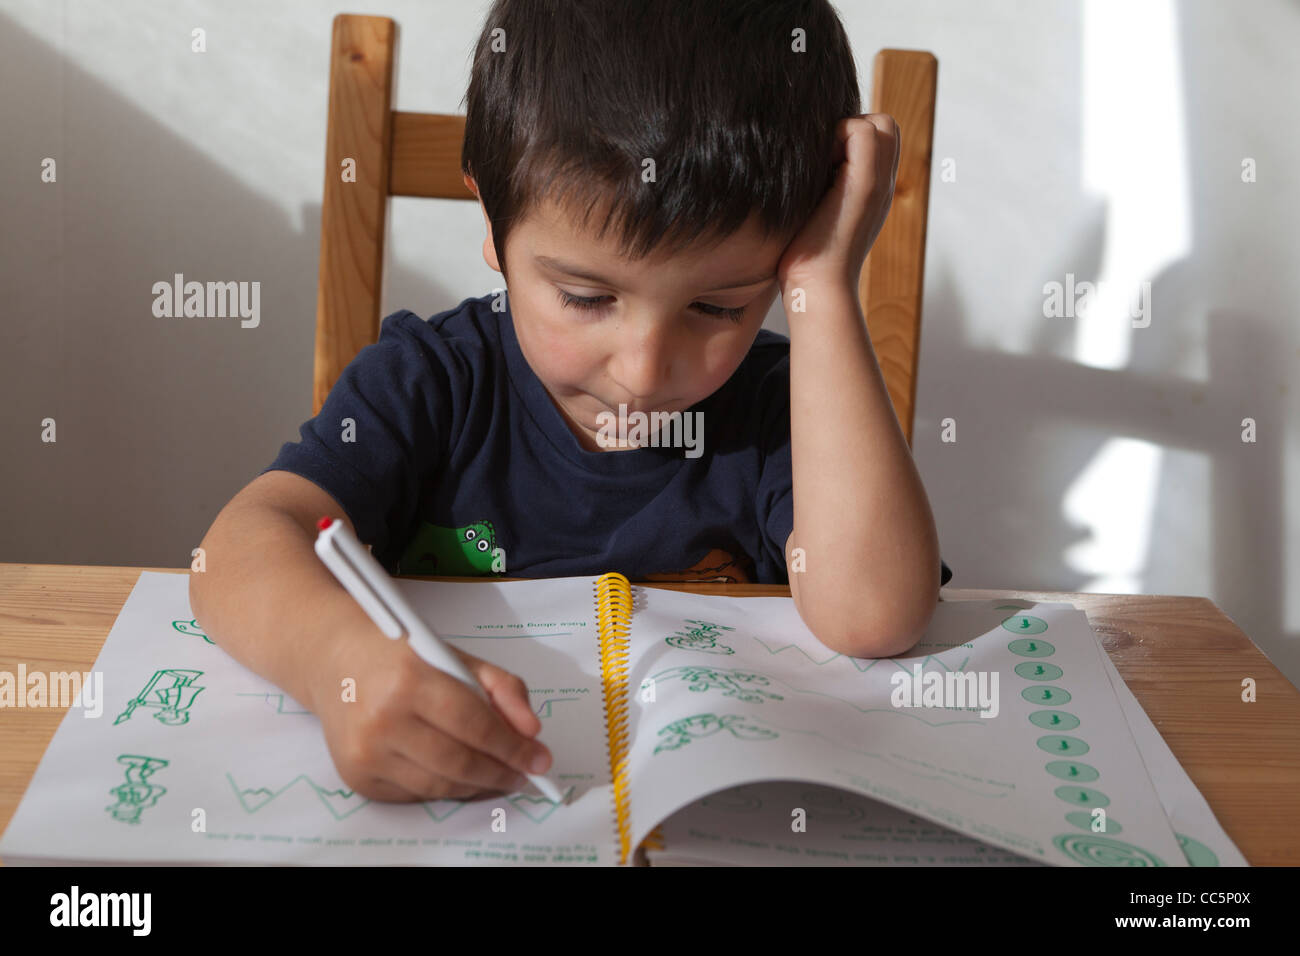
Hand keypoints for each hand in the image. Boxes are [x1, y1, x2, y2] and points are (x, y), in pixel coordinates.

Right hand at [312, 612, 550, 801]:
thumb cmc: (401, 656)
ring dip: (477, 786)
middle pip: (460, 763)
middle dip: (501, 772)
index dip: (513, 748)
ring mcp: (365, 752)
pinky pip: (414, 794)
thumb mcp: (456, 656)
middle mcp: (382, 719)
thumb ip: (502, 688)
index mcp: (410, 680)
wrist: (336, 661)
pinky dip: (444, 788)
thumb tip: (531, 731)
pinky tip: (460, 775)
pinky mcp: (356, 776)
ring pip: (439, 787)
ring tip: (499, 776)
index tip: (539, 759)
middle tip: (524, 773)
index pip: (475, 726)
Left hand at [776, 113, 900, 291]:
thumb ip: (820, 187)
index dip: (850, 138)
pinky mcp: (865, 185)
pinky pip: (862, 131)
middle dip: (853, 130)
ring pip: (879, 124)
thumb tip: (798, 163)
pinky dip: (835, 136)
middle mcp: (884, 185)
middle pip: (885, 126)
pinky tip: (815, 169)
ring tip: (820, 165)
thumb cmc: (805, 260)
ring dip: (845, 133)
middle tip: (824, 160)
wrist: (815, 289)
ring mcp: (879, 184)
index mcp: (873, 191)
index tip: (823, 165)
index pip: (878, 137)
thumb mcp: (816, 214)